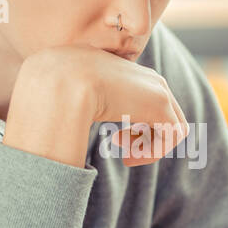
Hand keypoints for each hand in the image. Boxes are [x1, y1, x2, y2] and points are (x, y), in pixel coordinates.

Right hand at [4, 45, 187, 168]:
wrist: (60, 82)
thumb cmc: (54, 92)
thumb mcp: (68, 97)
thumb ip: (79, 105)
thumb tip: (69, 122)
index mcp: (125, 72)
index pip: (144, 102)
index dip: (135, 126)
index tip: (114, 138)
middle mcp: (146, 77)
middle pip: (162, 115)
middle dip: (145, 137)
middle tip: (121, 149)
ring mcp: (156, 89)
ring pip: (171, 127)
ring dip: (148, 148)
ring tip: (125, 154)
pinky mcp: (160, 103)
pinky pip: (173, 135)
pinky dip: (153, 152)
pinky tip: (128, 155)